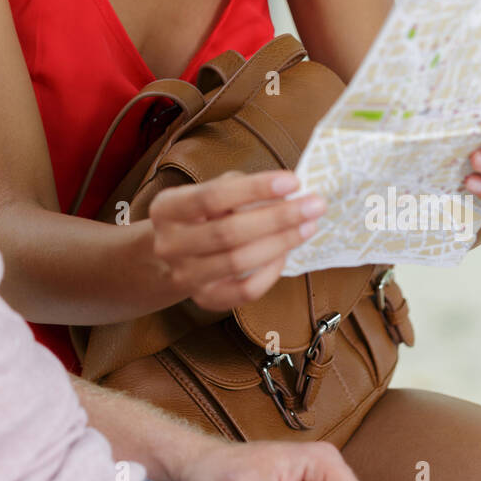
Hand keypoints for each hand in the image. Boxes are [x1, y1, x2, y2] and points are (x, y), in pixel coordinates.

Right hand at [148, 169, 323, 310]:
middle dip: (278, 218)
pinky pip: (245, 291)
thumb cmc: (198, 217)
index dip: (254, 189)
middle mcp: (170, 244)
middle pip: (229, 232)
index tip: (292, 181)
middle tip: (314, 205)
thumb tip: (285, 194)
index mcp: (166, 209)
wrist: (168, 257)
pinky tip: (285, 254)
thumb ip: (237, 189)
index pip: (212, 196)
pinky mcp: (205, 299)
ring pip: (239, 262)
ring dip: (281, 242)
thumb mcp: (206, 193)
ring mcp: (185, 276)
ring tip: (307, 226)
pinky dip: (270, 272)